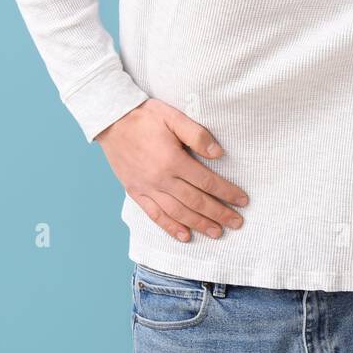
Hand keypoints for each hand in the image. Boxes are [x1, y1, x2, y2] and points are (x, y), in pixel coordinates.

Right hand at [95, 98, 247, 241]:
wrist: (110, 121)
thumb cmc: (144, 116)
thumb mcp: (173, 116)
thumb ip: (196, 134)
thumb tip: (218, 153)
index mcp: (173, 160)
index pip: (207, 181)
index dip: (227, 192)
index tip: (243, 200)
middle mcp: (160, 179)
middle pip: (196, 201)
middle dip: (219, 213)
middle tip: (237, 222)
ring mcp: (147, 188)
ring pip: (177, 212)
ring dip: (199, 224)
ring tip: (217, 232)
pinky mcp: (136, 192)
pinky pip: (155, 215)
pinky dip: (170, 227)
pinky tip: (184, 236)